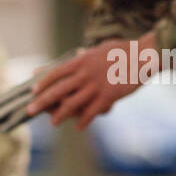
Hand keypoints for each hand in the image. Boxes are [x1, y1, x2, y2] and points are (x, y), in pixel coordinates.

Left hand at [26, 33, 153, 129]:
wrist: (145, 55)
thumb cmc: (124, 50)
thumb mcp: (100, 49)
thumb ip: (86, 56)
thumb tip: (77, 55)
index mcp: (81, 61)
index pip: (56, 73)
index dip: (43, 82)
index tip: (33, 90)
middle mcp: (85, 74)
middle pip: (57, 90)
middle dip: (42, 102)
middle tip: (30, 110)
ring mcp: (96, 86)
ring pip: (72, 104)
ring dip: (60, 115)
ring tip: (53, 122)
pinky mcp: (108, 96)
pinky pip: (92, 112)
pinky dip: (84, 120)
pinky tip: (79, 126)